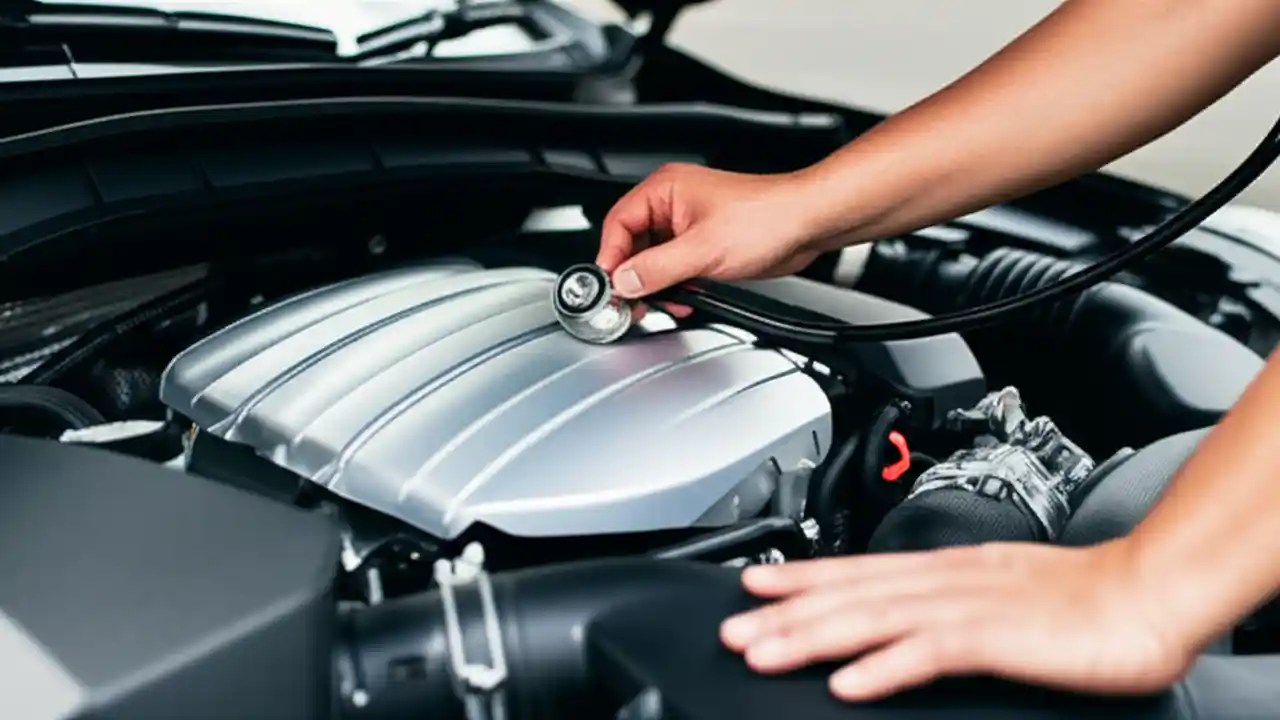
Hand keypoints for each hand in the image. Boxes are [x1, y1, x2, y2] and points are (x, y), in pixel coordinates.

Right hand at [595, 163, 832, 311]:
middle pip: (633, 243)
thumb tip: (625, 281)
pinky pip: (675, 265)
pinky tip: (682, 296)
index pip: (617, 224)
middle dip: (634, 275)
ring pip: (654, 258)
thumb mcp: (702, 250)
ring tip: (661, 302)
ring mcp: (690, 223)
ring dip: (656, 283)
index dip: (610, 257)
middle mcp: (674, 203)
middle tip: (632, 301)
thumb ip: (657, 268)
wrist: (807, 224)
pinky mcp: (705, 242)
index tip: (610, 285)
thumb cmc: (767, 217)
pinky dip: (674, 284)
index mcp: (665, 190)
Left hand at [719, 541, 1196, 701]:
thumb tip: (909, 618)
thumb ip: (950, 602)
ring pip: (873, 619)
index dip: (801, 578)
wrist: (1150, 592)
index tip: (753, 586)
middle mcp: (946, 580)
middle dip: (786, 614)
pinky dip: (884, 666)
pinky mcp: (997, 636)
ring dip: (813, 637)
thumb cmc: (1083, 598)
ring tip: (763, 653)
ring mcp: (969, 605)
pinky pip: (929, 652)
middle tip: (732, 629)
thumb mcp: (999, 592)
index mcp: (947, 569)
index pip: (857, 570)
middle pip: (850, 595)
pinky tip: (848, 682)